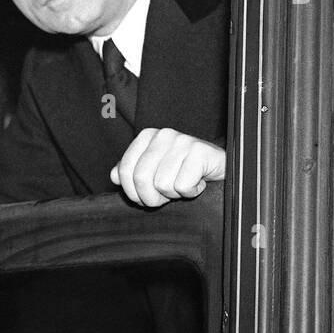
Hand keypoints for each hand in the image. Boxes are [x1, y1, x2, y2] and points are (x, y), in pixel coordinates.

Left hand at [109, 128, 225, 207]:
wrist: (219, 169)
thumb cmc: (185, 171)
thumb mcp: (154, 171)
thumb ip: (131, 171)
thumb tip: (114, 176)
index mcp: (147, 136)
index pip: (123, 171)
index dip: (133, 192)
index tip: (145, 196)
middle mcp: (163, 134)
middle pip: (140, 179)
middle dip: (152, 197)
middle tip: (166, 195)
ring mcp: (183, 141)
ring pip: (162, 184)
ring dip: (174, 193)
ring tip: (184, 184)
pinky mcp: (201, 152)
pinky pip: (183, 185)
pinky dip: (191, 191)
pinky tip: (198, 182)